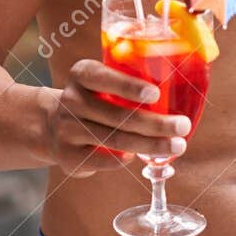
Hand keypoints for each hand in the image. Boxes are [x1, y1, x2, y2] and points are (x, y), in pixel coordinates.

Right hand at [45, 60, 190, 177]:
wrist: (53, 125)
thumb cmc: (95, 101)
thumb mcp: (102, 82)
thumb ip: (129, 84)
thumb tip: (181, 94)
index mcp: (82, 74)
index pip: (102, 77)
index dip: (129, 87)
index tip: (155, 95)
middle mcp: (71, 100)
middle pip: (117, 115)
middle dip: (155, 123)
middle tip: (182, 126)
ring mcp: (67, 129)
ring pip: (115, 140)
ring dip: (150, 145)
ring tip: (176, 145)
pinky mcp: (69, 155)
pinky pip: (105, 161)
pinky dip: (126, 159)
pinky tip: (140, 156)